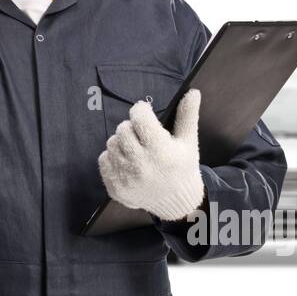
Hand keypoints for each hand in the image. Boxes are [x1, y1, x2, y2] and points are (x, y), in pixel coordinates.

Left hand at [98, 89, 204, 221]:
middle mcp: (142, 165)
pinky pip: (103, 160)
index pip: (139, 117)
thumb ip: (187, 116)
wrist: (177, 203)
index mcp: (160, 151)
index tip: (144, 113)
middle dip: (131, 127)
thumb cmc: (182, 168)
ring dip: (121, 142)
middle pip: (123, 129)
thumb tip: (192, 92)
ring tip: (135, 148)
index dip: (140, 111)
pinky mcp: (116, 188)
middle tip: (141, 134)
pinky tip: (126, 161)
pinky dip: (112, 158)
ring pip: (111, 143)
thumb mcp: (188, 142)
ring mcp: (127, 178)